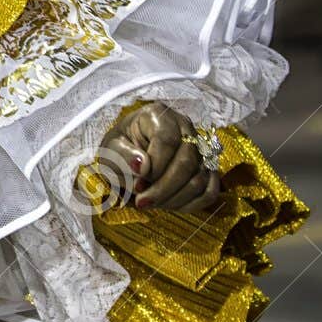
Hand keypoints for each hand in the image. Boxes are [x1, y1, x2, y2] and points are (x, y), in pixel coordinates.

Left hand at [100, 103, 221, 213]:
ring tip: (151, 203)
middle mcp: (184, 127)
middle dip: (164, 188)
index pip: (167, 140)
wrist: (126, 159)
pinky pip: (210, 190)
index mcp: (157, 115)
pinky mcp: (206, 167)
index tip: (137, 184)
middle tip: (142, 202)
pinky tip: (170, 206)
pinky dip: (192, 204)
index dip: (155, 166)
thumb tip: (142, 166)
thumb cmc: (118, 151)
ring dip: (175, 198)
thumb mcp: (111, 150)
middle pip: (187, 161)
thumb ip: (124, 155)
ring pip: (200, 177)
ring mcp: (199, 148)